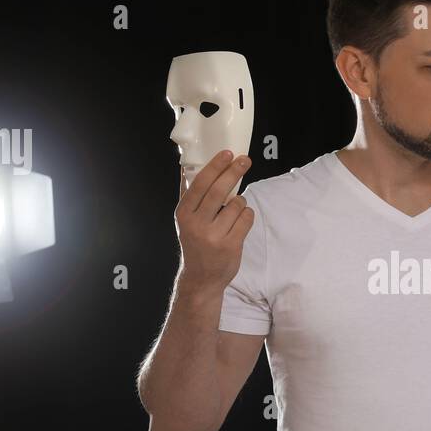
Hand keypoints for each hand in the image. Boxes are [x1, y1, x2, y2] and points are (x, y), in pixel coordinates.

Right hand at [174, 149, 253, 291]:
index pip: (200, 184)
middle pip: (219, 190)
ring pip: (236, 204)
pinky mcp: (231, 245)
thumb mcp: (185, 219)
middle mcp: (196, 224)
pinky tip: (240, 220)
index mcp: (184, 213)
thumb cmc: (195, 242)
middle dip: (234, 171)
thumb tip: (186, 164)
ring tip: (235, 208)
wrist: (201, 278)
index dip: (215, 166)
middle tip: (245, 160)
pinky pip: (246, 218)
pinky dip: (247, 214)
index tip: (228, 152)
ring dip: (241, 201)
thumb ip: (187, 193)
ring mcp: (214, 236)